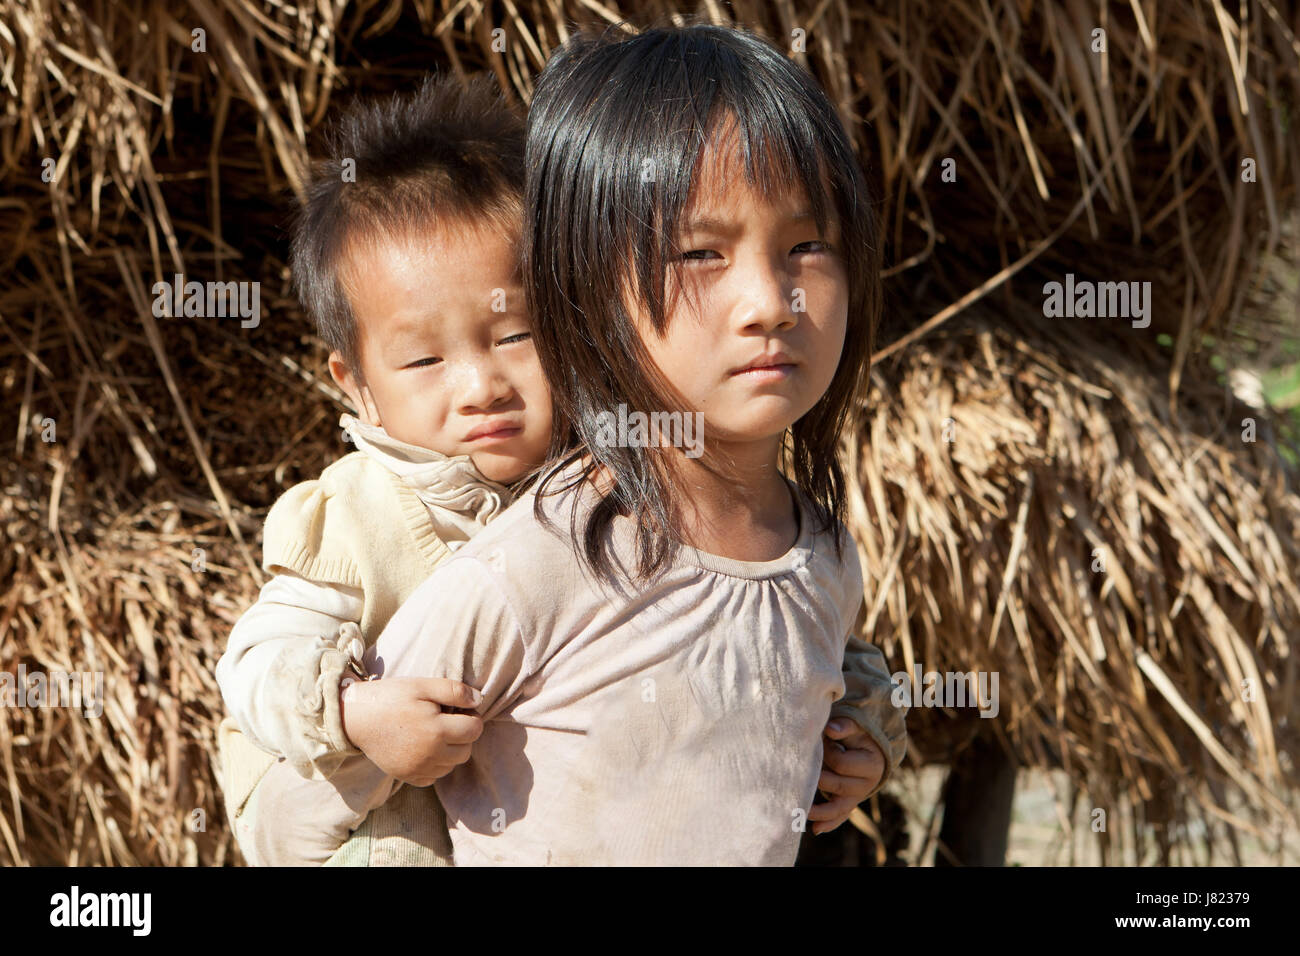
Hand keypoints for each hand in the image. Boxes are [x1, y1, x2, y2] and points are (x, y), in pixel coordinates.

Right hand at [339, 677, 483, 786]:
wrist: (355, 718)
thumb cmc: (390, 698)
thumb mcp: (422, 685)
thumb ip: (454, 691)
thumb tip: (479, 700)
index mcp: (436, 731)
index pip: (475, 730)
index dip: (471, 717)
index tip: (459, 710)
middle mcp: (430, 755)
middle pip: (466, 751)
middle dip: (463, 735)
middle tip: (447, 720)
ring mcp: (418, 769)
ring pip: (451, 765)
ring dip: (450, 751)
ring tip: (434, 733)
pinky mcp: (407, 777)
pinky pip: (434, 777)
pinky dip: (435, 765)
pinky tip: (424, 748)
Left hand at [808, 718, 884, 834]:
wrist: (867, 749)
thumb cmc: (856, 735)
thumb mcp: (854, 728)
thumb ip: (844, 726)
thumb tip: (830, 729)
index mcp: (872, 765)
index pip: (840, 763)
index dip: (826, 752)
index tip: (821, 740)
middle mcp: (867, 785)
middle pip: (835, 785)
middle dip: (817, 775)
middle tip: (803, 764)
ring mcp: (858, 798)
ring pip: (837, 807)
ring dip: (818, 811)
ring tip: (799, 811)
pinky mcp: (849, 805)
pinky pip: (839, 817)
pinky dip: (828, 824)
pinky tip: (815, 829)